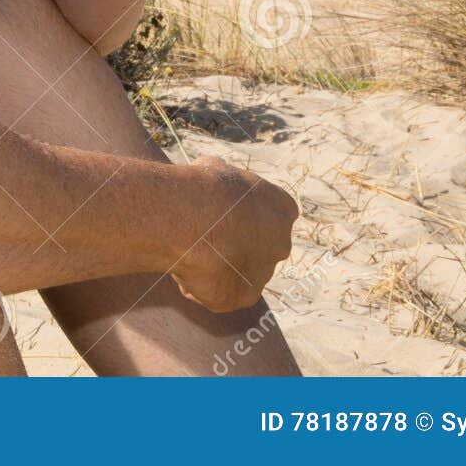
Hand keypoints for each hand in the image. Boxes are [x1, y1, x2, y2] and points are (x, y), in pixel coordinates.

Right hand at [170, 156, 298, 312]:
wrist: (194, 217)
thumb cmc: (203, 187)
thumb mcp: (215, 168)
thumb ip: (223, 179)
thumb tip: (209, 173)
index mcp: (282, 208)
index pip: (269, 215)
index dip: (241, 215)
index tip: (218, 213)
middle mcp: (281, 243)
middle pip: (258, 248)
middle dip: (233, 245)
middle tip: (201, 236)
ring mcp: (264, 273)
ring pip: (237, 273)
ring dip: (216, 267)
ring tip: (185, 252)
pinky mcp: (244, 298)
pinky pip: (219, 295)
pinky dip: (200, 287)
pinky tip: (182, 270)